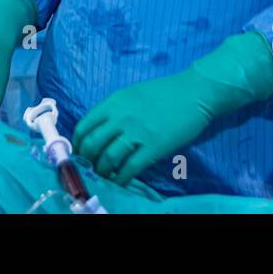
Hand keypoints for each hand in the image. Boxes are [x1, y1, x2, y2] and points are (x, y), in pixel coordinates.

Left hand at [74, 31, 272, 185]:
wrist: (194, 93)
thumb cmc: (164, 92)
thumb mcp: (131, 94)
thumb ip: (114, 110)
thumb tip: (100, 130)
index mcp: (113, 102)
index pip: (84, 125)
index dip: (77, 143)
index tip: (80, 153)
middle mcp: (120, 117)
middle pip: (92, 144)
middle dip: (87, 160)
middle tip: (90, 167)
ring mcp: (136, 132)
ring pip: (108, 158)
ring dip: (103, 171)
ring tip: (105, 176)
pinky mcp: (153, 147)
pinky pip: (130, 167)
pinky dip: (122, 178)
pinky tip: (121, 181)